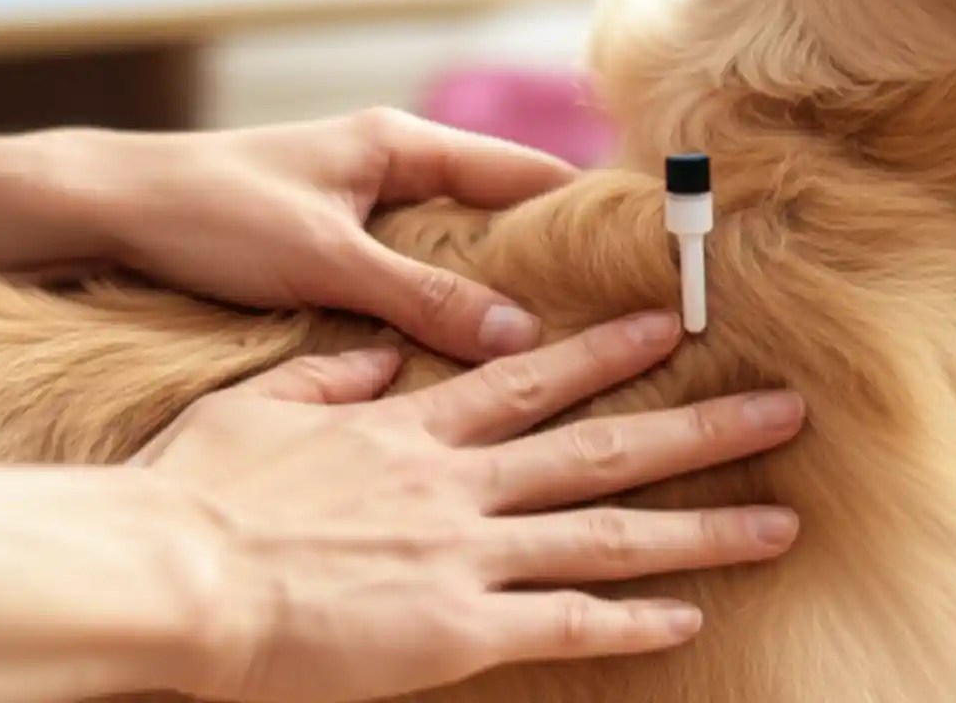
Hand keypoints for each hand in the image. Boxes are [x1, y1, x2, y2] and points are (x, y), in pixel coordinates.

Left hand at [54, 108, 575, 361]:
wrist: (110, 211)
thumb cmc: (211, 214)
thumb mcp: (328, 260)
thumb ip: (423, 297)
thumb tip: (518, 337)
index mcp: (400, 145)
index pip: (522, 172)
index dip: (585, 211)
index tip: (641, 257)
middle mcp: (387, 166)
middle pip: (494, 209)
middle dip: (546, 258)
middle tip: (606, 320)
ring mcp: (358, 203)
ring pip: (450, 243)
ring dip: (490, 286)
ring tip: (549, 346)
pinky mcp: (328, 240)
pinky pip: (406, 268)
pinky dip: (437, 300)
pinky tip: (457, 349)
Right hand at [132, 311, 804, 702]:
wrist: (173, 571)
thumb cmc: (201, 490)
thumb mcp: (260, 406)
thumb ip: (329, 379)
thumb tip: (377, 361)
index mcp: (409, 430)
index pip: (528, 379)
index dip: (605, 352)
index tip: (668, 326)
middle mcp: (457, 483)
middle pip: (600, 446)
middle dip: (698, 425)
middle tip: (782, 408)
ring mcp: (464, 553)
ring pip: (606, 533)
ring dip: (699, 525)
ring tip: (779, 520)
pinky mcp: (456, 628)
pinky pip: (564, 623)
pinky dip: (631, 620)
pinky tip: (689, 617)